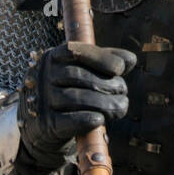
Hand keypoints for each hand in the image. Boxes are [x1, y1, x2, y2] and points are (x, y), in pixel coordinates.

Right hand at [17, 41, 134, 173]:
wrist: (49, 123)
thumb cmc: (75, 89)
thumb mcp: (88, 70)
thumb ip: (108, 61)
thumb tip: (130, 60)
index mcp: (55, 56)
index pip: (76, 51)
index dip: (101, 58)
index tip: (120, 69)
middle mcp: (45, 75)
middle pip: (77, 76)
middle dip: (106, 84)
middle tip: (123, 92)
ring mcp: (43, 99)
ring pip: (75, 98)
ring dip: (103, 103)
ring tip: (120, 107)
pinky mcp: (46, 123)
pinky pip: (66, 121)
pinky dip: (86, 119)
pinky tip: (101, 119)